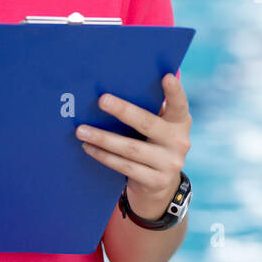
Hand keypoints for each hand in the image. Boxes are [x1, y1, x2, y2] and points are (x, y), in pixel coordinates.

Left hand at [76, 73, 190, 218]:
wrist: (161, 185)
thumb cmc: (153, 144)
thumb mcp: (159, 127)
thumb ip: (149, 111)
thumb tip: (113, 92)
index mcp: (180, 122)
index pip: (179, 104)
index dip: (174, 91)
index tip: (166, 77)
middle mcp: (179, 142)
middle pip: (148, 124)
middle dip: (123, 111)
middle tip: (101, 100)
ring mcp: (169, 164)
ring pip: (131, 148)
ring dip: (103, 138)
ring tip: (81, 130)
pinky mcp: (156, 181)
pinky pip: (125, 166)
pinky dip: (104, 156)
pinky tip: (89, 147)